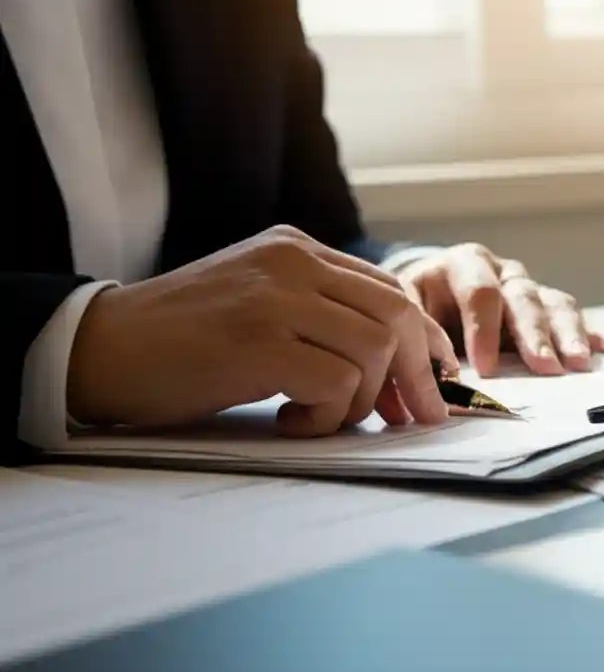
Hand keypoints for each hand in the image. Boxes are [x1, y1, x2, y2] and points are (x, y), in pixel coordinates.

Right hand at [67, 226, 457, 436]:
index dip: (422, 341)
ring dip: (362, 402)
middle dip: (416, 375)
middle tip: (412, 417)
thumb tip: (396, 372)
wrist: (100, 348)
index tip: (434, 380)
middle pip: (396, 317)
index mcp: (296, 249)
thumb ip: (319, 317)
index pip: (389, 290)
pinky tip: (292, 422)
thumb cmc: (181, 341)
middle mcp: (292, 264)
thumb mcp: (258, 304)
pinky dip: (328, 417)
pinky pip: (338, 384)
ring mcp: (275, 299)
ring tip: (322, 418)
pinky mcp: (257, 343)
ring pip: (374, 351)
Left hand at [394, 243, 603, 376]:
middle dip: (536, 334)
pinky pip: (578, 320)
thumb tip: (429, 375)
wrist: (427, 292)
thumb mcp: (401, 311)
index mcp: (463, 265)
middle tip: (545, 366)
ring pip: (556, 305)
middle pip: (524, 298)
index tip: (484, 367)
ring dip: (570, 335)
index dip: (483, 330)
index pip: (480, 292)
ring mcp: (530, 290)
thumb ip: (412, 338)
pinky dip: (602, 336)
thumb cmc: (415, 306)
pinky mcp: (548, 310)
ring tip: (580, 364)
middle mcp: (502, 272)